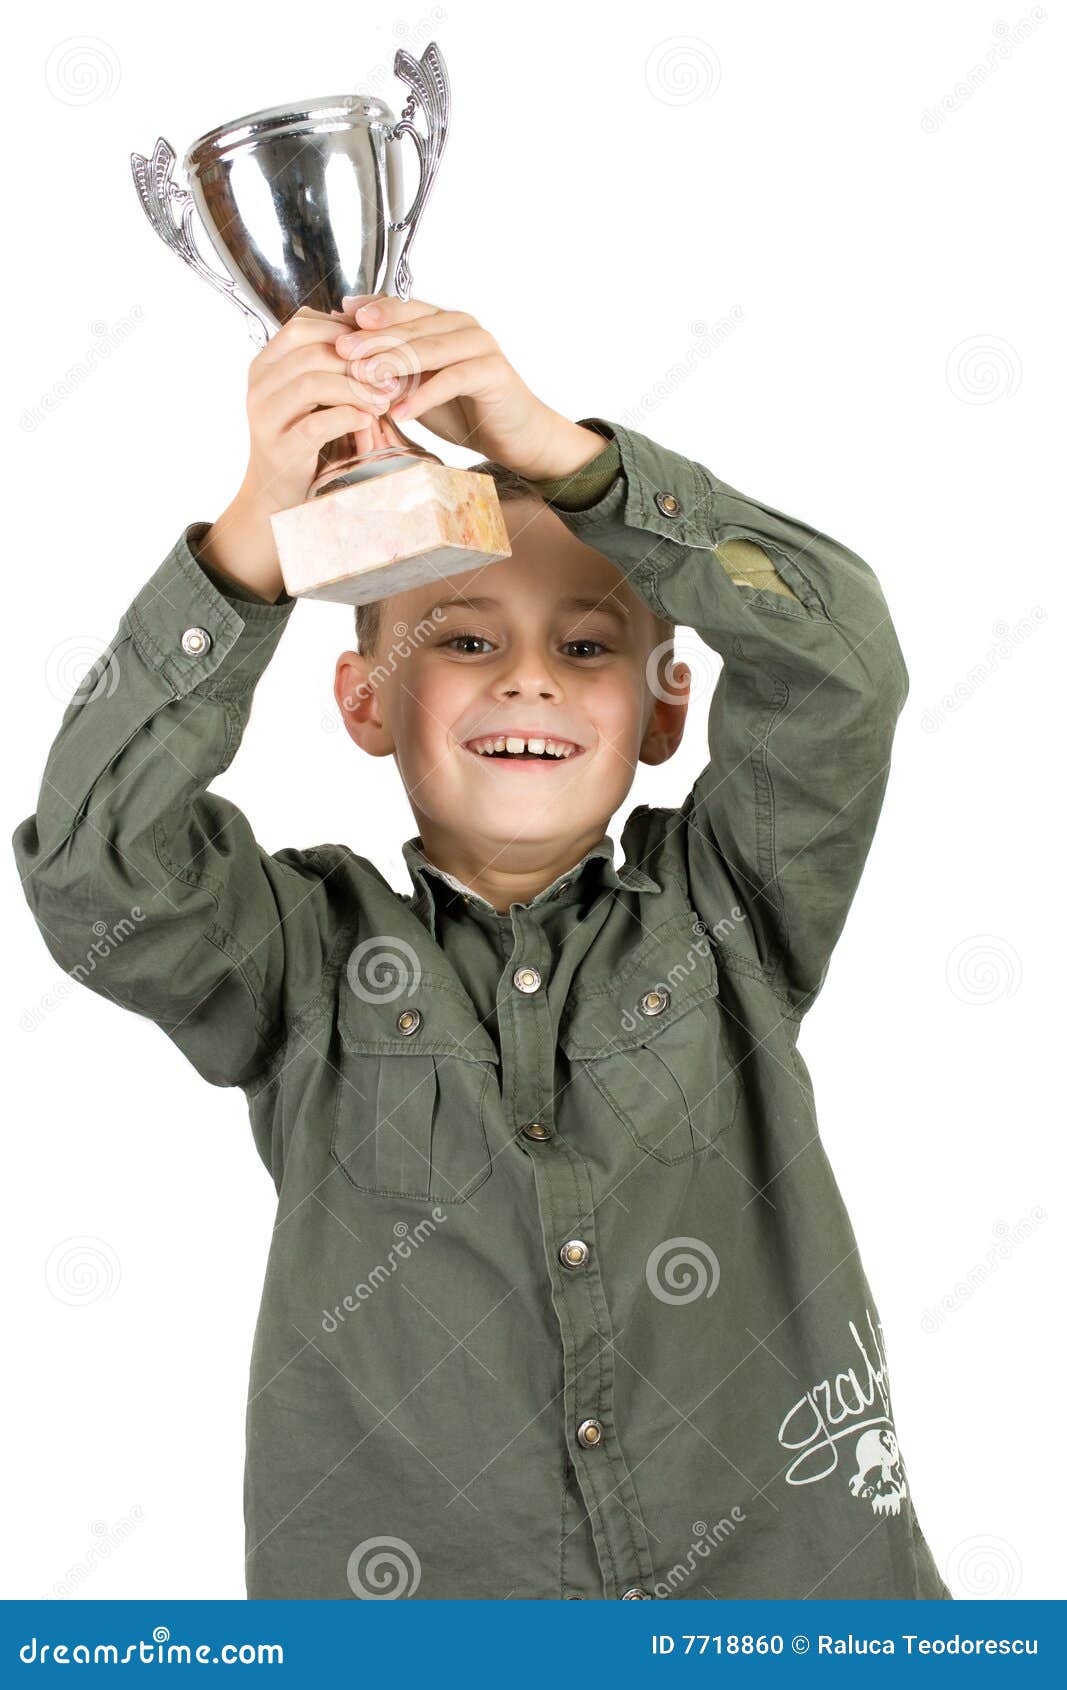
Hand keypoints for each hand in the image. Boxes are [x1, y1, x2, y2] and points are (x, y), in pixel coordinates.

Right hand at [197, 306, 393, 600]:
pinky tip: (369, 419)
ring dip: (355, 387)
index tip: (379, 344)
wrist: (276, 494)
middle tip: (391, 372)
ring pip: (311, 383)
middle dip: (357, 359)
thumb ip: (328, 365)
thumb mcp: (311, 396)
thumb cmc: (302, 440)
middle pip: (310, 350)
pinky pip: (316, 425)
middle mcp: (259, 385)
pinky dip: (347, 418)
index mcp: (265, 364)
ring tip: (384, 399)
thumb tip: (368, 330)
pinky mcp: (280, 449)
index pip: (302, 324)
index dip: (345, 329)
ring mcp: (265, 417)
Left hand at [334, 294, 604, 482]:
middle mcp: (461, 324)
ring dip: (393, 363)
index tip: (335, 321)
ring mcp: (479, 344)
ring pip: (429, 348)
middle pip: (410, 325)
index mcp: (441, 320)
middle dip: (373, 338)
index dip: (368, 313)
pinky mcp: (493, 371)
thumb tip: (344, 354)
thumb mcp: (418, 385)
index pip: (400, 308)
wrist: (513, 435)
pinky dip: (424, 397)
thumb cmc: (463, 410)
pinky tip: (400, 412)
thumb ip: (392, 367)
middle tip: (341, 350)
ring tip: (363, 378)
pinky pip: (452, 380)